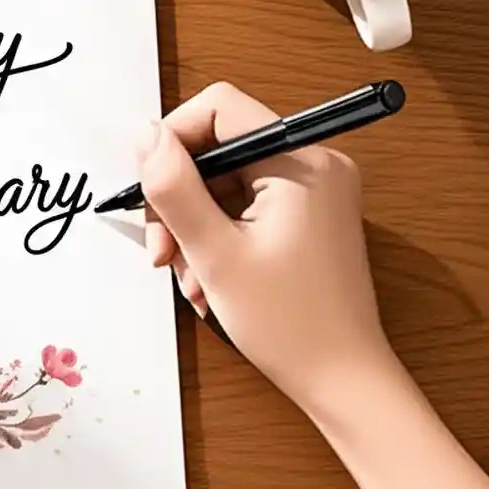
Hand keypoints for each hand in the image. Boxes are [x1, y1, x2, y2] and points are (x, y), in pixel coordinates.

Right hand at [137, 83, 392, 404]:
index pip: (219, 108)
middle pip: (218, 150)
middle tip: (163, 251)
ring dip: (194, 229)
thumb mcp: (214, 252)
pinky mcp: (308, 216)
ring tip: (192, 279)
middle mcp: (314, 164)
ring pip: (224, 184)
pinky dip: (218, 238)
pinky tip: (211, 280)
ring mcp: (314, 191)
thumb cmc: (292, 325)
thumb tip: (145, 137)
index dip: (173, 140)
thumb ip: (174, 188)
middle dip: (179, 200)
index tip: (150, 188)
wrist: (343, 380)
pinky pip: (244, 207)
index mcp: (301, 162)